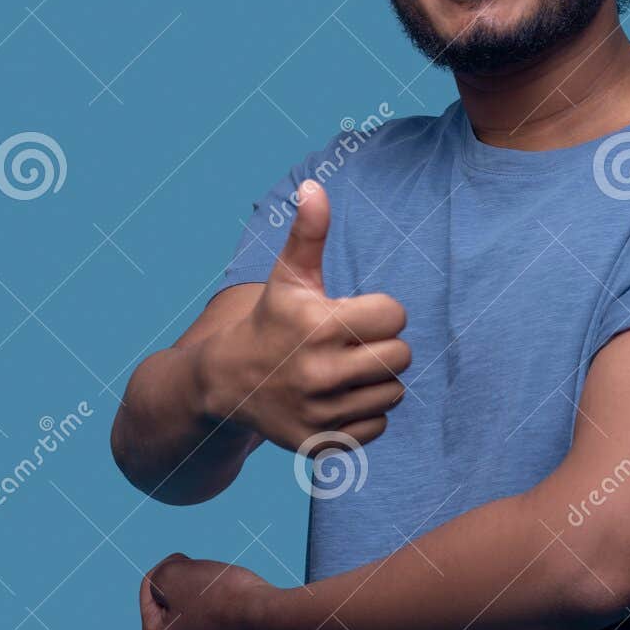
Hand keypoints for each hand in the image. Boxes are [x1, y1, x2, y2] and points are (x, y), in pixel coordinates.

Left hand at [140, 552, 290, 629]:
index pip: (150, 590)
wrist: (274, 624)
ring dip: (215, 600)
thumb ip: (160, 574)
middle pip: (179, 607)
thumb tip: (173, 584)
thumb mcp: (174, 573)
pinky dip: (238, 614)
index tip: (190, 561)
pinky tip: (250, 608)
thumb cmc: (221, 599)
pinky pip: (234, 629)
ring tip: (233, 592)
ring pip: (207, 617)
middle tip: (211, 577)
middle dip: (191, 586)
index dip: (170, 565)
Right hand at [196, 181, 409, 455]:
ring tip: (345, 371)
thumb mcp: (288, 277)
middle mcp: (320, 372)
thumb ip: (309, 233)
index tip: (354, 315)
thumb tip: (315, 187)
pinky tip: (338, 398)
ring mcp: (321, 411)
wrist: (228, 383)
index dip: (380, 312)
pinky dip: (366, 413)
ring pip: (394, 393)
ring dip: (377, 380)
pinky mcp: (321, 442)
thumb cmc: (271, 321)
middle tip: (353, 345)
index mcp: (320, 325)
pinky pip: (378, 425)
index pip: (395, 316)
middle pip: (401, 356)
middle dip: (383, 346)